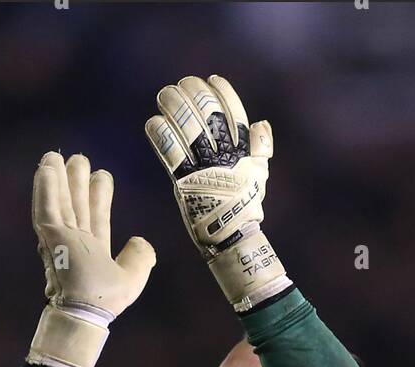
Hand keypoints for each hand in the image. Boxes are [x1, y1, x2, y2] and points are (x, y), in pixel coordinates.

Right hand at [27, 151, 155, 366]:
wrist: (86, 311)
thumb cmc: (106, 300)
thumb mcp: (133, 278)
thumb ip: (141, 258)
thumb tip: (140, 240)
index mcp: (94, 250)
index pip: (96, 216)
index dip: (99, 196)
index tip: (101, 174)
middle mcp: (75, 242)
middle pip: (75, 204)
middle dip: (76, 182)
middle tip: (78, 157)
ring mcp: (61, 239)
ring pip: (59, 202)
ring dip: (57, 179)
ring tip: (55, 155)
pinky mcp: (50, 237)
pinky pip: (46, 207)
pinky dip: (45, 188)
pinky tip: (45, 168)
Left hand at [145, 75, 290, 311]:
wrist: (232, 239)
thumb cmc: (245, 206)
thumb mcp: (259, 174)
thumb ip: (261, 147)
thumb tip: (261, 124)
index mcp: (242, 152)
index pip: (234, 113)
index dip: (223, 94)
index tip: (212, 80)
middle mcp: (223, 156)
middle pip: (208, 115)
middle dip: (194, 95)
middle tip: (182, 85)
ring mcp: (204, 169)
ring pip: (188, 129)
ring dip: (174, 108)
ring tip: (164, 95)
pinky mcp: (185, 183)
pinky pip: (171, 155)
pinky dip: (161, 137)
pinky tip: (153, 123)